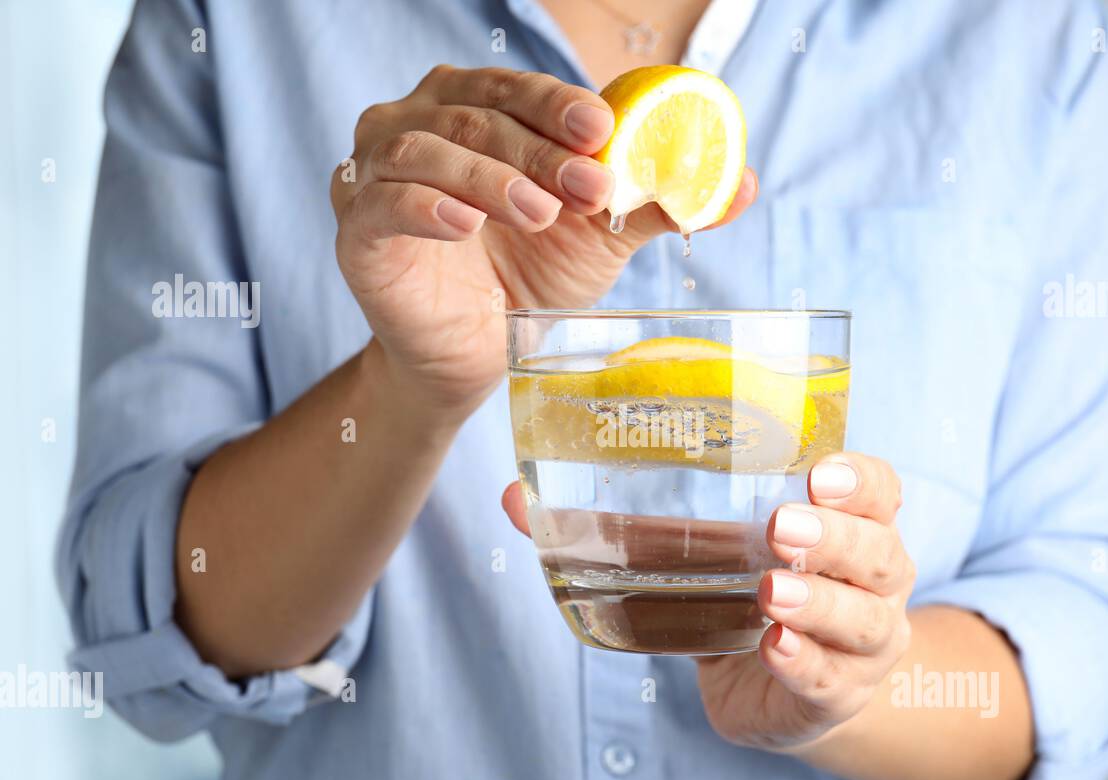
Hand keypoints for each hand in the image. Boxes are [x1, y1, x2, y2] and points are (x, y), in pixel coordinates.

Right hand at [331, 65, 757, 421]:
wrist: (477, 358)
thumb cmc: (530, 281)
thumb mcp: (599, 237)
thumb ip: (656, 203)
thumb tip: (745, 183)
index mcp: (474, 109)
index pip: (514, 88)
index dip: (558, 103)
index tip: (603, 131)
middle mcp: (417, 125)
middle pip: (473, 113)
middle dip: (537, 150)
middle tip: (588, 190)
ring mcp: (377, 176)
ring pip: (425, 148)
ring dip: (489, 177)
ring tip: (538, 215)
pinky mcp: (356, 232)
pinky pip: (381, 203)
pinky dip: (425, 206)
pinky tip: (464, 225)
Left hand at [499, 452, 915, 750]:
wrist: (786, 693)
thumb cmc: (745, 603)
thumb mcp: (701, 559)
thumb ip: (622, 529)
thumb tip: (514, 501)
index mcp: (846, 527)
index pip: (878, 490)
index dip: (857, 479)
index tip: (816, 472)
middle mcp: (871, 581)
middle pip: (879, 551)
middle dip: (834, 537)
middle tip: (780, 529)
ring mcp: (864, 643)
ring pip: (866, 619)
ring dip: (821, 603)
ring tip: (771, 594)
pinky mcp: (837, 695)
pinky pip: (832, 680)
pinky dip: (805, 664)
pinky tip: (774, 649)